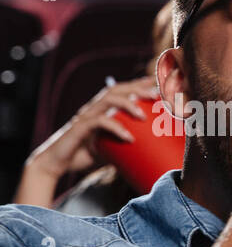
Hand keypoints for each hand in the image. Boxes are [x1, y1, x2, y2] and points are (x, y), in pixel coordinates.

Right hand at [13, 76, 156, 205]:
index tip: (158, 82)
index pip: (120, 90)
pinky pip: (98, 122)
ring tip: (144, 115)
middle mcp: (93, 108)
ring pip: (107, 100)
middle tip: (157, 94)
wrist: (57, 164)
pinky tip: (129, 138)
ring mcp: (86, 116)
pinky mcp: (79, 128)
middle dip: (137, 88)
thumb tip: (154, 152)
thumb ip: (128, 145)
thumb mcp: (112, 148)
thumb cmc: (85, 154)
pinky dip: (116, 128)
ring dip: (128, 104)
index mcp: (101, 109)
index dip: (138, 83)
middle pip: (116, 89)